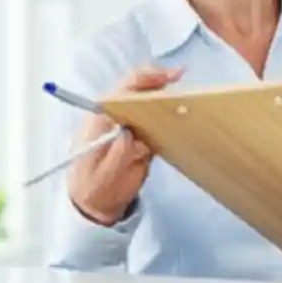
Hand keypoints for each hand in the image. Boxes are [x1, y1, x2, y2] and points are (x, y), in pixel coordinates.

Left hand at [67, 65, 182, 225]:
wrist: (95, 206)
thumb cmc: (92, 189)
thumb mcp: (103, 176)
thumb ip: (116, 155)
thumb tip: (130, 134)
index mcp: (102, 119)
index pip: (124, 89)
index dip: (146, 79)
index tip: (168, 77)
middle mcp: (117, 117)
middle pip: (140, 89)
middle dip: (161, 81)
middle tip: (181, 75)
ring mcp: (131, 126)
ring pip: (151, 103)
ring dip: (169, 98)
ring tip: (189, 97)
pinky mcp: (142, 137)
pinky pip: (158, 120)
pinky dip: (171, 116)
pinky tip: (184, 116)